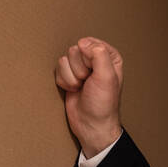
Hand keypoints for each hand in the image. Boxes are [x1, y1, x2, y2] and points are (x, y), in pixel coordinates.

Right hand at [55, 37, 123, 157]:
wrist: (91, 124)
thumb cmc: (103, 104)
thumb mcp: (107, 77)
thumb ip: (99, 55)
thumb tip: (83, 42)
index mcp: (109, 57)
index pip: (90, 43)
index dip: (89, 58)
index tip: (95, 72)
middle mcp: (95, 60)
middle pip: (75, 50)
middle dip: (79, 69)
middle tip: (88, 82)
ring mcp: (80, 68)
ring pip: (64, 60)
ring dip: (71, 77)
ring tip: (82, 87)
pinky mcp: (68, 76)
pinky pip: (58, 70)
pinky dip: (64, 82)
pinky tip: (74, 91)